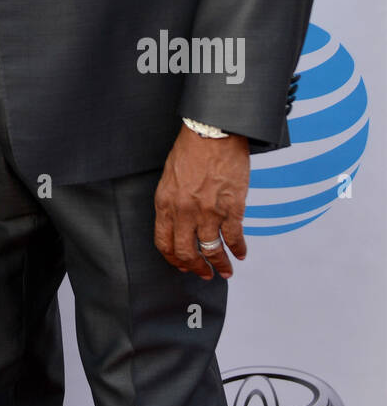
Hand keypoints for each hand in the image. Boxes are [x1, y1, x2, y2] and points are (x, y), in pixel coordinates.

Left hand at [153, 124, 248, 279]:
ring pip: (212, 250)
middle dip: (196, 267)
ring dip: (219, 265)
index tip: (181, 265)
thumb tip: (178, 222)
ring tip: (224, 271)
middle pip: (187, 252)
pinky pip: (234, 237)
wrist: (212, 131)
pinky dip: (238, 249)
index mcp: (166, 203)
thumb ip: (172, 201)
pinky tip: (240, 254)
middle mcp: (184, 212)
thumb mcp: (170, 176)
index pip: (164, 242)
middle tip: (203, 273)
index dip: (173, 259)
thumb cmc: (191, 148)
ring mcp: (208, 212)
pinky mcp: (231, 208)